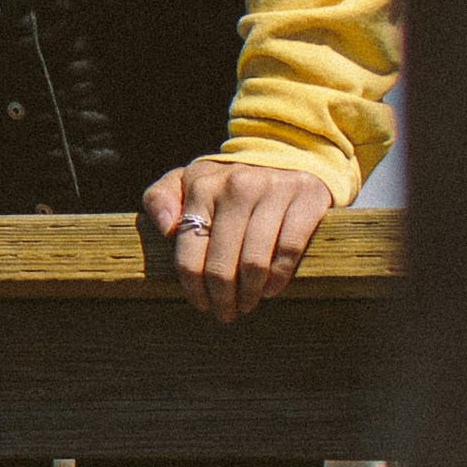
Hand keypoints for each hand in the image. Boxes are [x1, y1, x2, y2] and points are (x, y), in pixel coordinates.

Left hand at [139, 155, 331, 323]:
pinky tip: (271, 289)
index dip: (194, 289)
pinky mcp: (307, 198)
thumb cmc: (228, 182)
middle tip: (226, 314)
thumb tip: (165, 228)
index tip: (201, 305)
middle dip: (223, 298)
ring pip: (255, 262)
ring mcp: (273, 190)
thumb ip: (160, 198)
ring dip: (250, 293)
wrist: (287, 153)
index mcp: (202, 186)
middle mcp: (237, 185)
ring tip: (248, 304)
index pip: (190, 253)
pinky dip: (278, 277)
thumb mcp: (188, 181)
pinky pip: (289, 250)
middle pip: (222, 264)